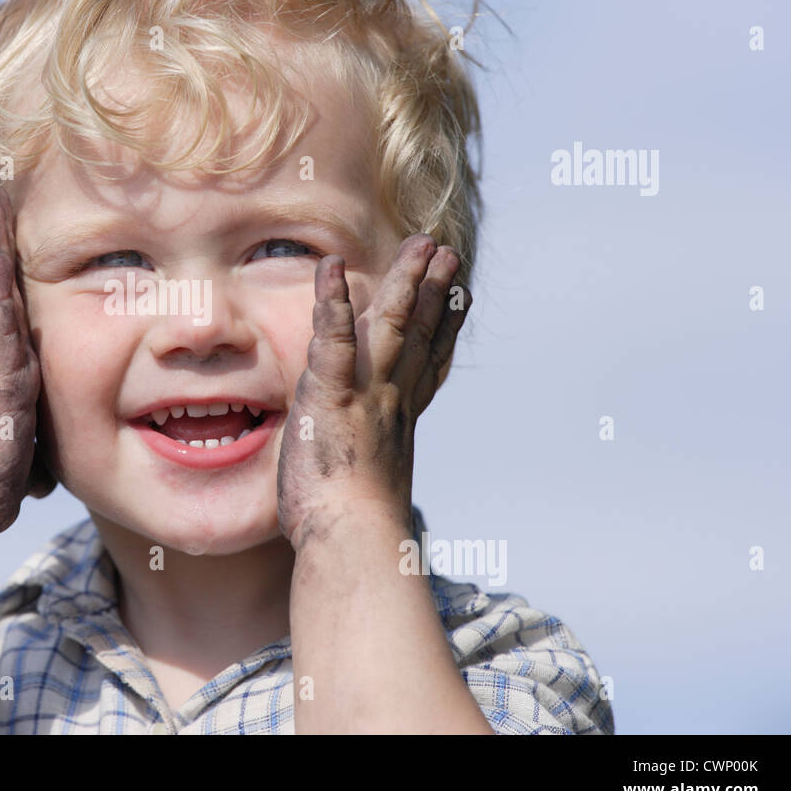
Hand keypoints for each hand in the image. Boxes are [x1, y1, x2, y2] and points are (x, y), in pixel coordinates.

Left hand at [276, 234, 470, 549]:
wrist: (351, 545)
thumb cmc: (349, 530)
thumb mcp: (364, 487)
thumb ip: (366, 464)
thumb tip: (366, 474)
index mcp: (398, 422)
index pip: (427, 365)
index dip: (444, 328)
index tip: (460, 299)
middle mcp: (391, 401)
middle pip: (420, 334)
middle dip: (434, 290)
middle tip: (448, 253)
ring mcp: (365, 395)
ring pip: (391, 324)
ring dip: (405, 280)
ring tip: (420, 245)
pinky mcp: (331, 396)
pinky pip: (334, 338)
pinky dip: (334, 300)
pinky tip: (330, 268)